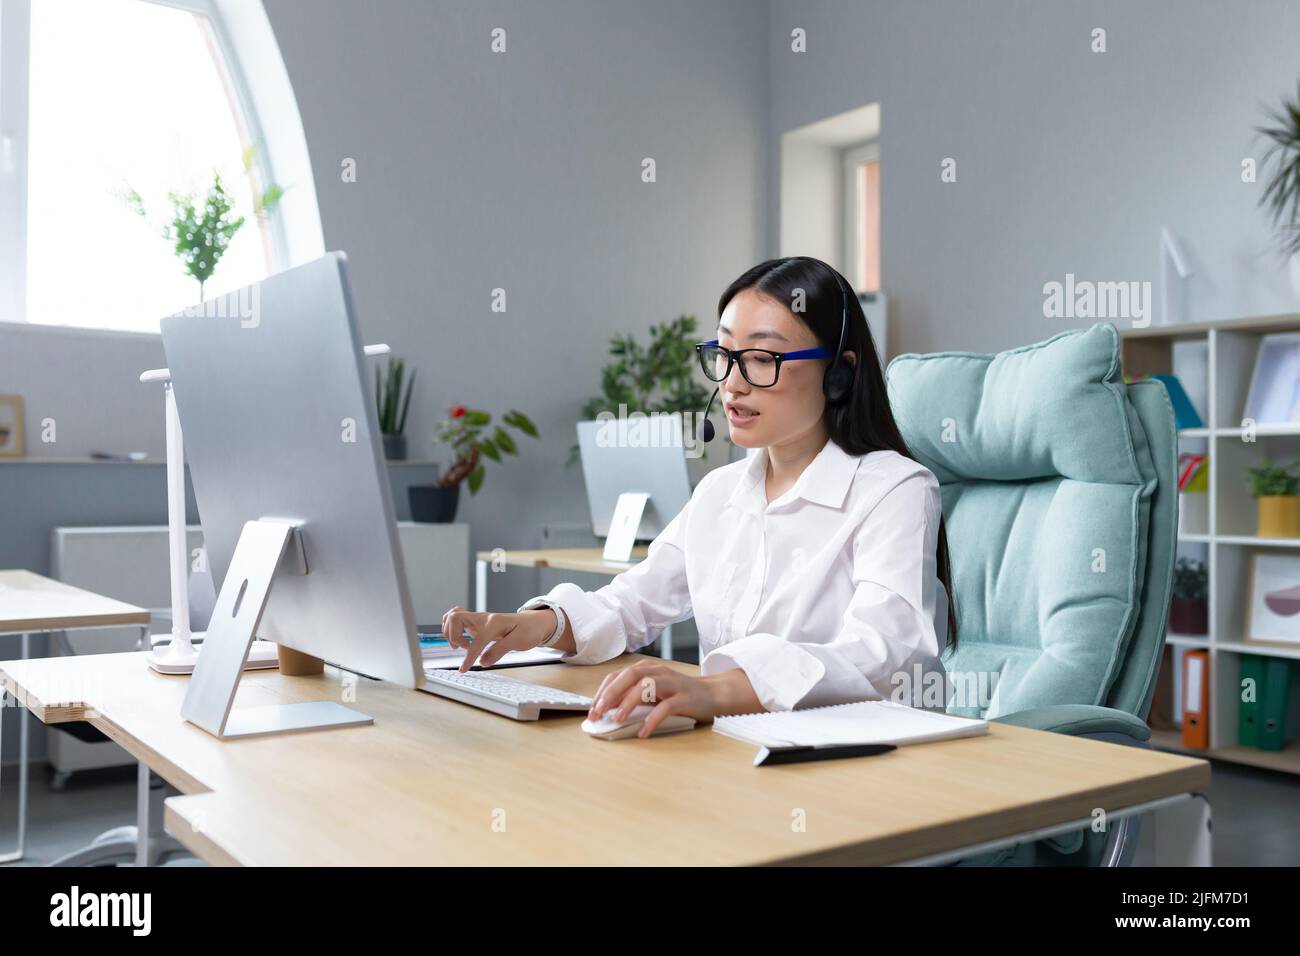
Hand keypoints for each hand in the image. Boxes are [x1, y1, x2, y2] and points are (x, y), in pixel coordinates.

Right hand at [440, 605, 552, 671]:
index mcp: (495, 623)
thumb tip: (482, 662)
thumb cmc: (529, 631)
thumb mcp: (520, 642)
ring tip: (461, 645)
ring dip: (451, 632)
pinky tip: (462, 640)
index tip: (463, 670)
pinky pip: (458, 619)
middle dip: (452, 636)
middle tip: (461, 649)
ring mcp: (480, 619)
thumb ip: (499, 651)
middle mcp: (484, 618)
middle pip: (455, 617)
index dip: (468, 657)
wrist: (534, 622)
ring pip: (453, 616)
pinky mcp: (478, 623)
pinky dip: (453, 629)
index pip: (477, 640)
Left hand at [588, 659, 750, 738]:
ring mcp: (673, 684)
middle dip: (611, 694)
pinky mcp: (685, 698)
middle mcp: (658, 672)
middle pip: (630, 676)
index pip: (618, 675)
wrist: (712, 694)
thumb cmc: (678, 694)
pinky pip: (666, 707)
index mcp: (647, 669)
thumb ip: (632, 697)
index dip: (602, 691)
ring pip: (647, 686)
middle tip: (598, 713)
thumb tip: (606, 709)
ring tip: (618, 720)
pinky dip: (652, 719)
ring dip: (629, 702)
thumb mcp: (652, 693)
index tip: (591, 710)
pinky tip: (643, 732)